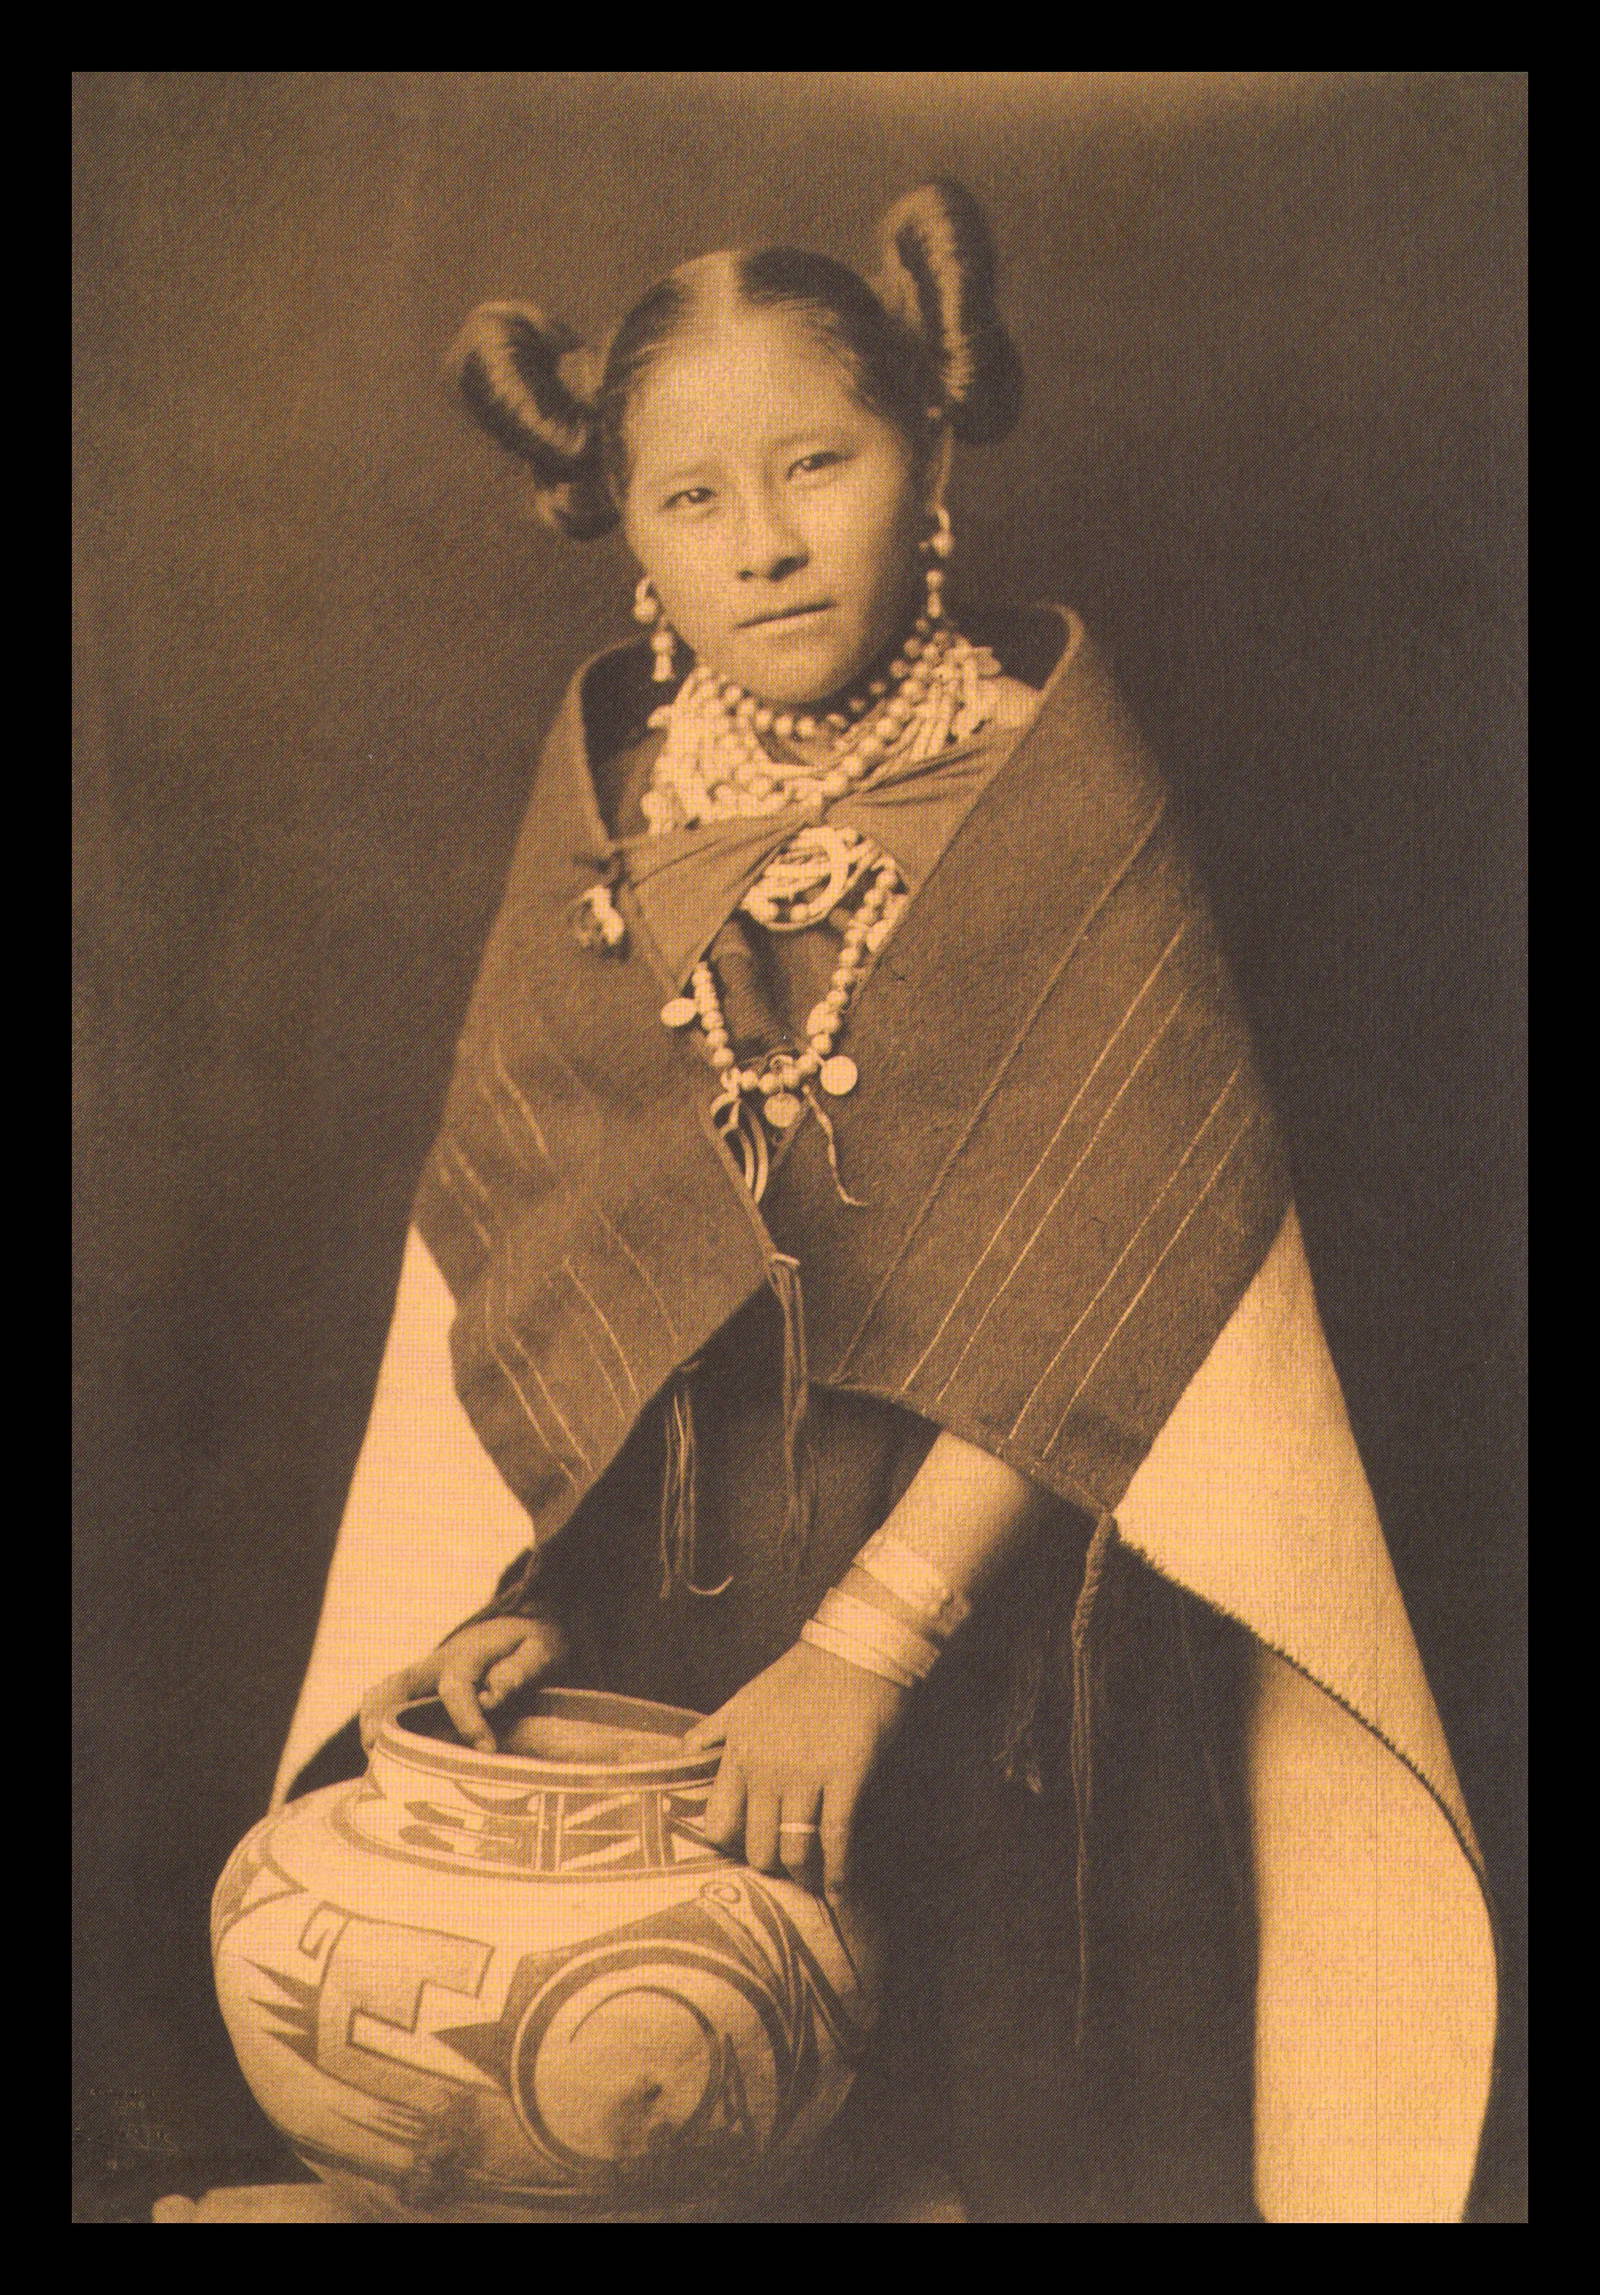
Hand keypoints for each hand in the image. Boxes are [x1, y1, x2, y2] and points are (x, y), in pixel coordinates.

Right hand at [358, 1615, 565, 1755]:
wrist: (521, 1631)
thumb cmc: (532, 1646)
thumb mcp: (541, 1649)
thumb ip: (522, 1669)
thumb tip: (494, 1694)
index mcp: (467, 1656)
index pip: (456, 1688)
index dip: (467, 1721)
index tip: (486, 1751)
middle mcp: (436, 1665)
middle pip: (398, 1687)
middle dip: (386, 1720)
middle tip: (381, 1755)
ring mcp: (423, 1677)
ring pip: (384, 1694)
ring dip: (374, 1726)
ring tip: (376, 1765)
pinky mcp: (419, 1690)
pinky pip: (387, 1703)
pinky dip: (377, 1727)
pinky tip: (382, 1761)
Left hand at [683, 1639, 908, 1903]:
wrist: (854, 1650)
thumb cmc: (800, 1674)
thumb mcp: (744, 1698)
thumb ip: (714, 1731)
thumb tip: (685, 1751)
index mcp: (739, 1754)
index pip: (719, 1824)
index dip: (731, 1847)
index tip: (746, 1850)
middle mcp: (767, 1771)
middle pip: (757, 1848)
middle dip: (770, 1866)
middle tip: (783, 1869)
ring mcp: (806, 1777)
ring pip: (794, 1851)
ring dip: (802, 1875)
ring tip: (810, 1881)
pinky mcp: (845, 1778)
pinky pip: (836, 1840)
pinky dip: (837, 1874)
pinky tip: (839, 1891)